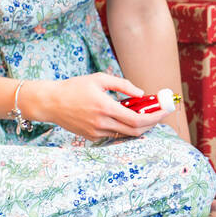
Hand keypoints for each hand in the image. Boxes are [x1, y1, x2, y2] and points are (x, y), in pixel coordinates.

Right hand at [24, 73, 170, 143]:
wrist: (51, 102)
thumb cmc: (75, 87)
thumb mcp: (100, 79)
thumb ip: (123, 85)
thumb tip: (141, 94)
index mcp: (105, 108)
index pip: (137, 119)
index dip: (154, 117)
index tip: (164, 112)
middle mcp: (101, 123)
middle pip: (135, 131)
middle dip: (151, 124)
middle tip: (159, 115)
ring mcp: (96, 132)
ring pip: (125, 135)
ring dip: (138, 126)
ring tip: (145, 114)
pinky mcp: (91, 137)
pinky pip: (114, 135)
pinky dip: (124, 128)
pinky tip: (126, 118)